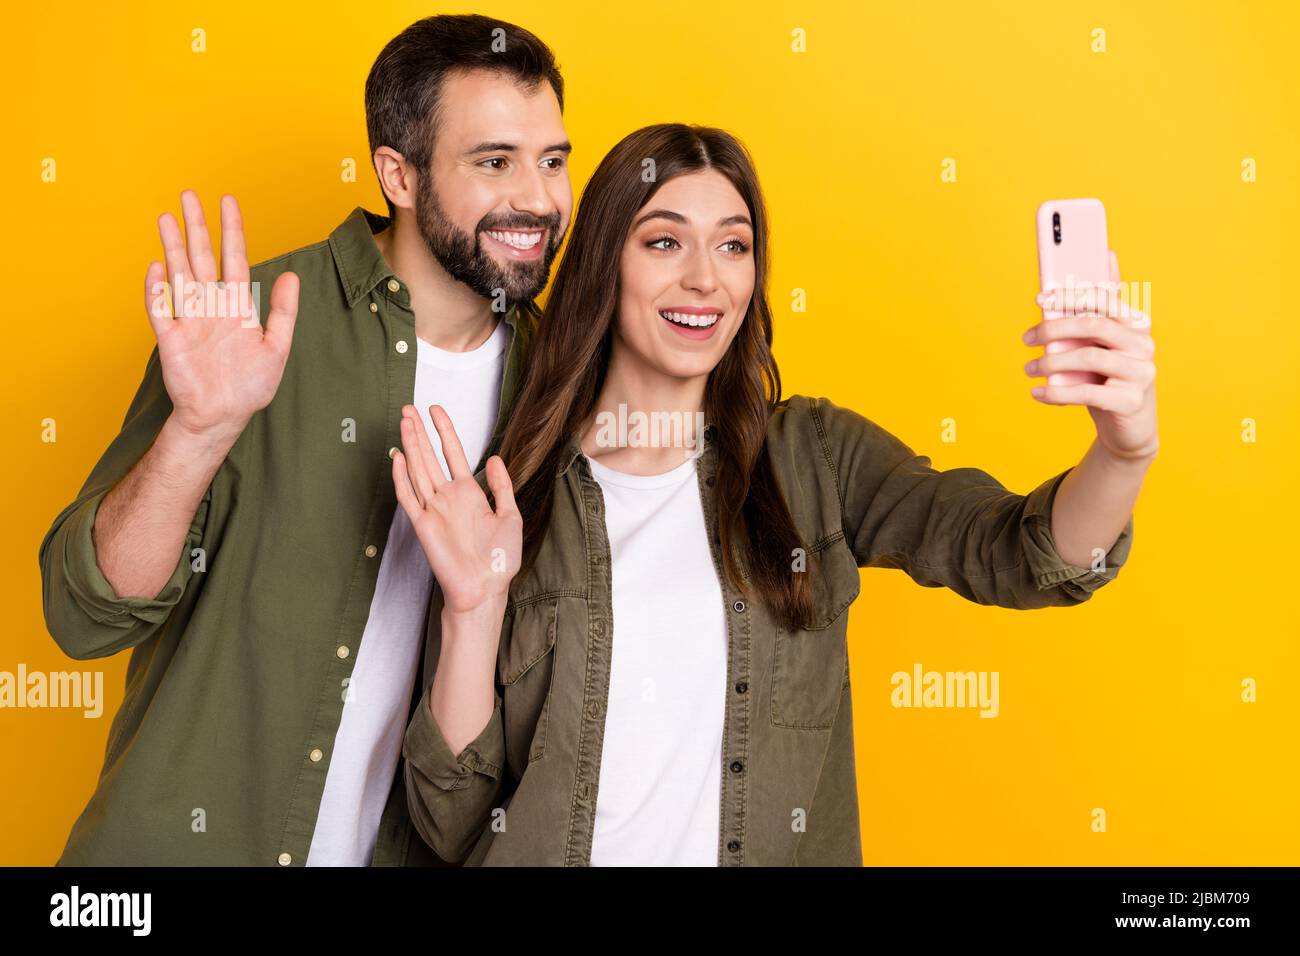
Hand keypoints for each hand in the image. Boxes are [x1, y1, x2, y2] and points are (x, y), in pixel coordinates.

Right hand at [145, 191, 298, 439]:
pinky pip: (160, 308)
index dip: (231, 230)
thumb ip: (283, 312)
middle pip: (201, 257)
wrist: (223, 415)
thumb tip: (290, 276)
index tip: (227, 202)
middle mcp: (211, 306)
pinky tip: (157, 266)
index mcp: (237, 306)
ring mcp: (189, 319)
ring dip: (172, 246)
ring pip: (179, 274)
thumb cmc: (250, 385)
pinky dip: (157, 288)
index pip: (233, 258)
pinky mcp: (170, 338)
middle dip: (196, 227)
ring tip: (167, 217)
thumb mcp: (277, 347)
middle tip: (189, 195)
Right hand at [392, 404, 521, 612]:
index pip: (453, 454)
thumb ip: (501, 487)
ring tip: (404, 422)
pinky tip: (398, 458)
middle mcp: (448, 498)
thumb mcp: (510, 516)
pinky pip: (408, 498)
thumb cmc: (500, 559)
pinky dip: (402, 478)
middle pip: (429, 458)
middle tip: (409, 408)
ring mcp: (433, 510)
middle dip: (420, 432)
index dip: (444, 431)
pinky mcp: (422, 525)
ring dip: (410, 446)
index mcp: (468, 494)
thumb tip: (496, 459)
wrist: (486, 588)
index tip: (436, 410)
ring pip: (417, 471)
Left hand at [1022, 250, 1158, 462]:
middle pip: (1093, 325)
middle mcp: (1144, 344)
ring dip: (1050, 363)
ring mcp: (1141, 373)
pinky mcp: (1131, 401)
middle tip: (1027, 338)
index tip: (1039, 298)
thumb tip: (1107, 254)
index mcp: (1137, 324)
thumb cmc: (1108, 379)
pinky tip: (1037, 393)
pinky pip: (1087, 393)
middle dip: (1053, 329)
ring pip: (1088, 358)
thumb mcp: (1102, 344)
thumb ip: (1099, 308)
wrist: (1127, 428)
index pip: (1104, 297)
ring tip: (1029, 369)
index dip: (1070, 295)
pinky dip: (1056, 393)